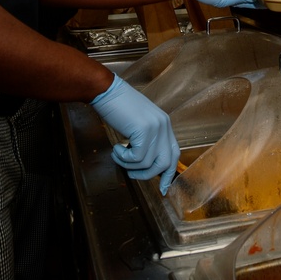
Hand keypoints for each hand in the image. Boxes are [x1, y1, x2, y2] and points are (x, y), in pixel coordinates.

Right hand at [90, 75, 180, 194]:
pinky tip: (116, 147)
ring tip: (118, 155)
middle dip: (148, 175)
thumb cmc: (118, 106)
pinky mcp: (144, 130)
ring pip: (148, 163)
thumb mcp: (138, 123)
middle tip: (132, 173)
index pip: (174, 153)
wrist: (106, 90)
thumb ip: (146, 139)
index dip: (168, 173)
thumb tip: (145, 163)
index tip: (163, 189)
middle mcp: (164, 126)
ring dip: (129, 165)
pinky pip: (136, 157)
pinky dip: (123, 158)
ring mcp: (156, 127)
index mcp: (164, 124)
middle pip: (166, 163)